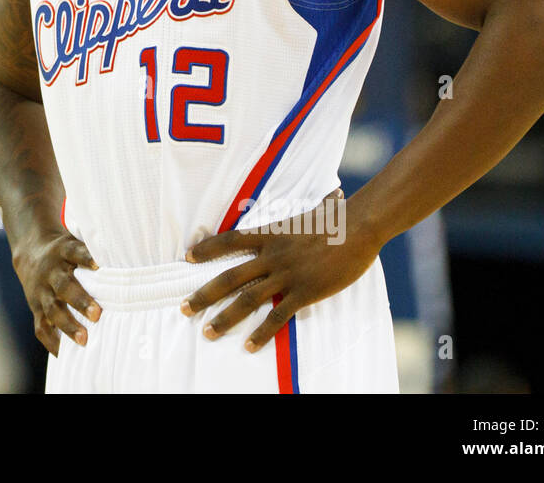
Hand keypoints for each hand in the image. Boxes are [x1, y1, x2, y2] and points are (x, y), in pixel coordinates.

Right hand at [11, 229, 101, 355]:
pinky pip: (41, 327)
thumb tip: (128, 253)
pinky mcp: (36, 307)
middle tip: (97, 314)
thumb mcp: (75, 242)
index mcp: (63, 251)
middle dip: (80, 300)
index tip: (99, 265)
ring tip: (84, 339)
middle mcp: (50, 271)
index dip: (86, 258)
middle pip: (64, 286)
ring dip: (68, 325)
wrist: (30, 251)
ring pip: (52, 309)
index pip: (75, 252)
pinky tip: (65, 354)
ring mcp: (41, 291)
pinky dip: (52, 341)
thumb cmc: (65, 251)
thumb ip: (95, 249)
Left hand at [179, 189, 380, 351]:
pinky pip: (278, 315)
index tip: (187, 255)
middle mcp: (271, 255)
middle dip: (204, 294)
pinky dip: (262, 333)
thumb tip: (332, 196)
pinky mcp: (304, 291)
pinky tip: (249, 346)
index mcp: (270, 234)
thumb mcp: (315, 211)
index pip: (229, 240)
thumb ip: (311, 210)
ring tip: (207, 332)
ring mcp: (286, 274)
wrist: (359, 226)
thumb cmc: (339, 217)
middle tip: (184, 308)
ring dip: (225, 318)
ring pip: (247, 299)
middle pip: (229, 277)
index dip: (207, 248)